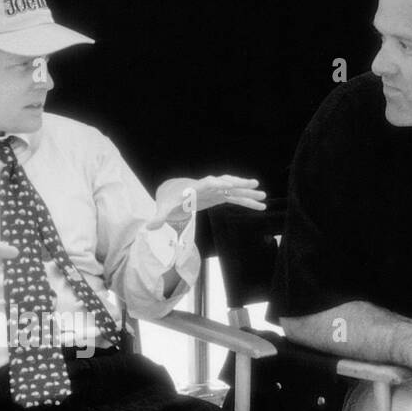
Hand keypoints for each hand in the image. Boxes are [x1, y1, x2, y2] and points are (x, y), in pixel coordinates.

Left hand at [145, 175, 265, 230]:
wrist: (173, 193)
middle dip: (238, 183)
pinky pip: (236, 199)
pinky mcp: (220, 197)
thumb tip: (148, 227)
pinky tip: (260, 206)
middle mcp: (207, 187)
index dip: (216, 183)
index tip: (226, 185)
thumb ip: (158, 218)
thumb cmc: (169, 200)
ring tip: (263, 196)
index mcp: (195, 188)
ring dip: (248, 193)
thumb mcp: (163, 209)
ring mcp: (216, 191)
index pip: (207, 183)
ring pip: (234, 190)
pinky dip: (247, 202)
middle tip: (254, 184)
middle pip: (225, 183)